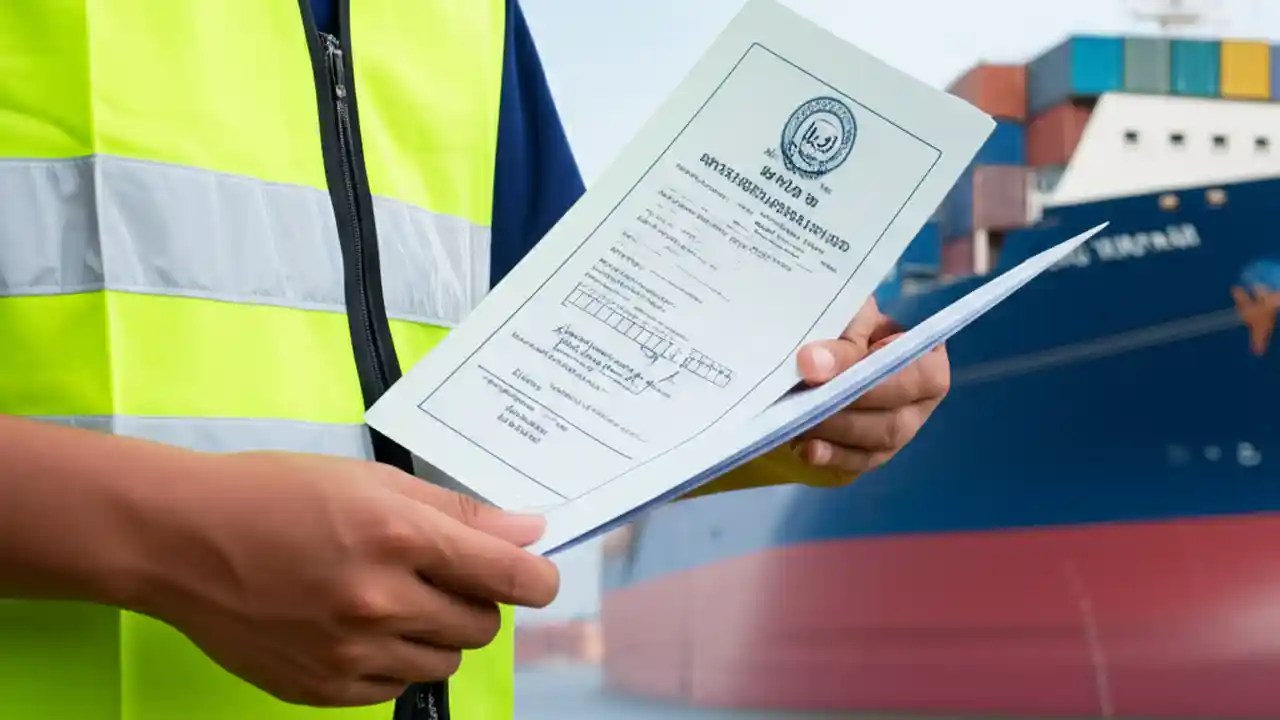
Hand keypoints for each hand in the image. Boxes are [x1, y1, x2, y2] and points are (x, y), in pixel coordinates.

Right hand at [131, 451, 558, 706]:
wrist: (181, 541)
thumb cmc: (276, 495)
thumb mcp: (373, 481)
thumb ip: (458, 511)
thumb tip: (528, 533)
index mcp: (399, 536)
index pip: (510, 578)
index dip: (537, 579)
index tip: (535, 576)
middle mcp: (380, 601)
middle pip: (482, 625)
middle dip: (476, 600)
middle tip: (438, 574)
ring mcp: (349, 653)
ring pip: (445, 661)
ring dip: (436, 633)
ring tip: (392, 598)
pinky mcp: (322, 689)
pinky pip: (396, 688)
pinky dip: (394, 661)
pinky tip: (359, 627)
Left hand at [792, 297, 949, 480]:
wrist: (833, 343)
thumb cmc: (851, 322)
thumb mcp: (851, 317)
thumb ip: (841, 339)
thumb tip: (813, 366)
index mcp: (928, 359)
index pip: (915, 378)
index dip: (870, 382)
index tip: (816, 372)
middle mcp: (923, 400)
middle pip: (894, 420)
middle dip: (844, 414)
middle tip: (799, 403)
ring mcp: (904, 429)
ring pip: (877, 444)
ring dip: (835, 437)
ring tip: (797, 426)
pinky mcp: (878, 450)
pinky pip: (861, 462)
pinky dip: (833, 457)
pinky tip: (807, 450)